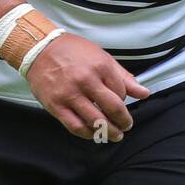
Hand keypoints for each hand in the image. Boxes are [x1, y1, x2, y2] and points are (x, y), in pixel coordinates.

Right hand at [23, 33, 150, 140]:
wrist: (39, 49)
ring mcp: (70, 94)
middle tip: (126, 126)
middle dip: (123, 122)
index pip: (121, 93)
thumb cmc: (73, 52)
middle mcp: (86, 81)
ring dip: (109, 132)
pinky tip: (93, 134)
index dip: (125, 102)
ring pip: (95, 121)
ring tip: (115, 135)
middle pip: (112, 109)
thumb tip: (145, 93)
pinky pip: (75, 126)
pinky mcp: (56, 105)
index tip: (122, 105)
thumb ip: (124, 77)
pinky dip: (87, 134)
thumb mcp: (102, 57)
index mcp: (101, 66)